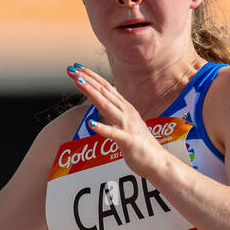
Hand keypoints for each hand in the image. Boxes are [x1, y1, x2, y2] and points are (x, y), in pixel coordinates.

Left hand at [67, 65, 166, 182]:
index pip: (106, 88)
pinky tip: (91, 123)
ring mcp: (127, 126)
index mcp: (125, 108)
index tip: (76, 68)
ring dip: (92, 94)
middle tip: (72, 69)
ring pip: (106, 106)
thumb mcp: (126, 123)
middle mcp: (126, 113)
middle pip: (104, 92)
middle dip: (87, 80)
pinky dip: (102, 128)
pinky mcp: (128, 141)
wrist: (158, 161)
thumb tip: (103, 103)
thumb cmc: (140, 144)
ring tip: (78, 83)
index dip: (91, 77)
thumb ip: (115, 112)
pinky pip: (114, 134)